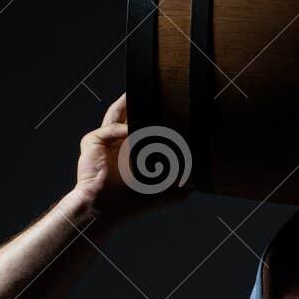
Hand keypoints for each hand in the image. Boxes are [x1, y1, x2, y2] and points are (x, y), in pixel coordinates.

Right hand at [71, 94, 188, 222]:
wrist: (107, 209)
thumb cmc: (134, 202)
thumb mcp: (168, 191)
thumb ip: (185, 182)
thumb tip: (206, 177)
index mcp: (135, 149)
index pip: (147, 125)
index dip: (158, 115)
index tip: (174, 104)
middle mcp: (119, 141)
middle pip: (130, 114)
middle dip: (139, 100)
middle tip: (156, 88)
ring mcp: (104, 140)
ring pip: (116, 114)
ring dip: (127, 103)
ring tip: (138, 91)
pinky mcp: (92, 142)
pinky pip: (109, 129)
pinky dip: (123, 129)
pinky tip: (134, 130)